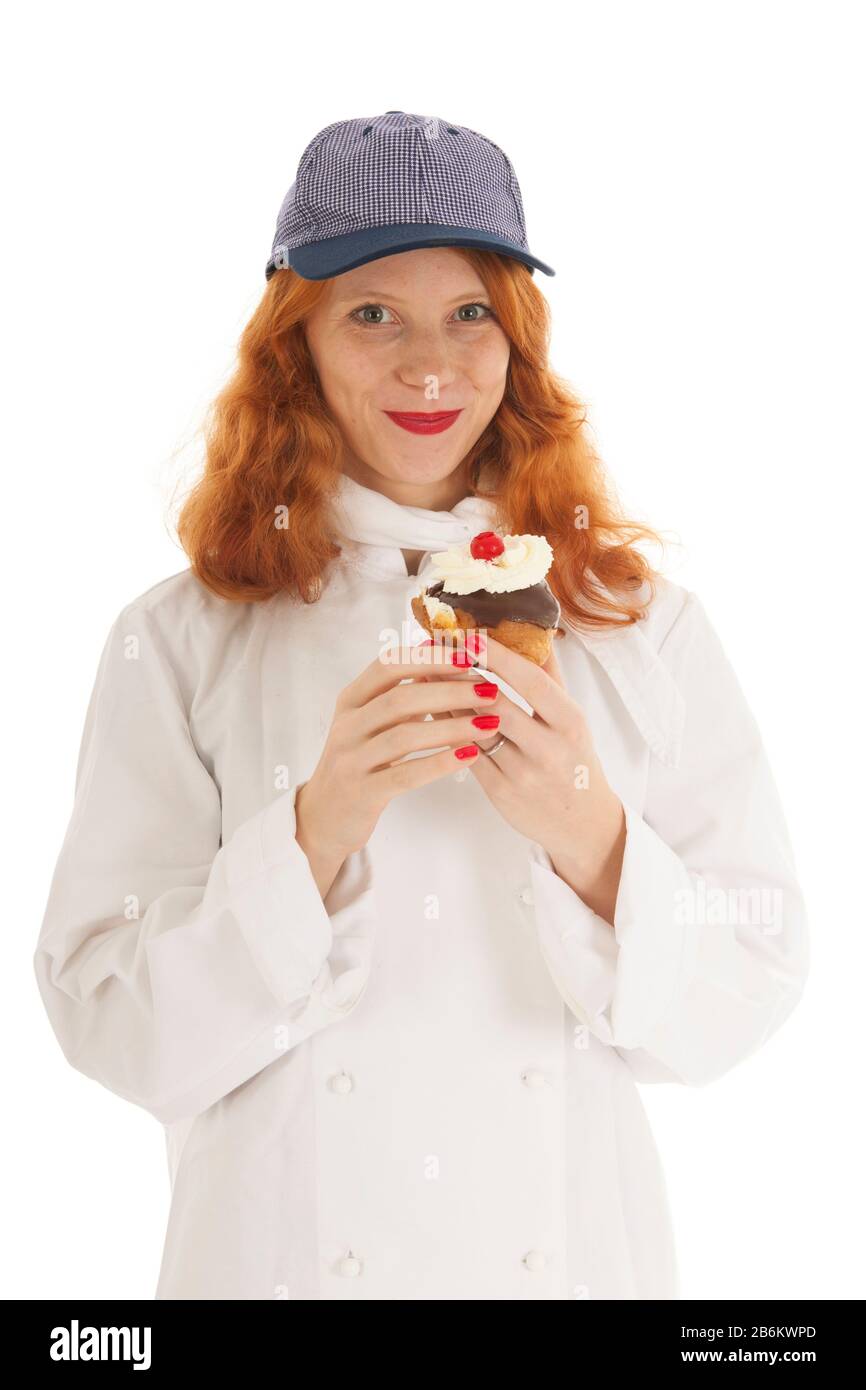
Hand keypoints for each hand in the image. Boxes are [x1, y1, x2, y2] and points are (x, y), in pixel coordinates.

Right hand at [295, 642, 490, 897]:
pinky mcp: (362, 793)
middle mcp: (347, 725)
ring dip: (452, 726)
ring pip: (404, 735)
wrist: (324, 817)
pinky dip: (440, 763)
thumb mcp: (373, 722)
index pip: (388, 664)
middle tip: (489, 690)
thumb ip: (401, 693)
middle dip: (449, 691)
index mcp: (351, 700)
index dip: (430, 658)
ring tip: (489, 723)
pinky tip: (469, 756)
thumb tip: (442, 656)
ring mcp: (351, 759)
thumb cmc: (360, 761)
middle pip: (400, 698)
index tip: (469, 656)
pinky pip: (405, 775)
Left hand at [457, 631, 626, 924]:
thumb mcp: (571, 717)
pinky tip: (432, 709)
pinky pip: (466, 753)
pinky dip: (449, 728)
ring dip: (448, 700)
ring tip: (426, 674)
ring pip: (475, 729)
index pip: (528, 680)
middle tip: (433, 649)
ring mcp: (523, 773)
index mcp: (570, 721)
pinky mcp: (501, 793)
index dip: (495, 656)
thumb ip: (550, 675)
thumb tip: (535, 628)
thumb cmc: (574, 759)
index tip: (467, 634)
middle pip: (496, 703)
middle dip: (461, 674)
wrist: (582, 822)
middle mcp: (548, 747)